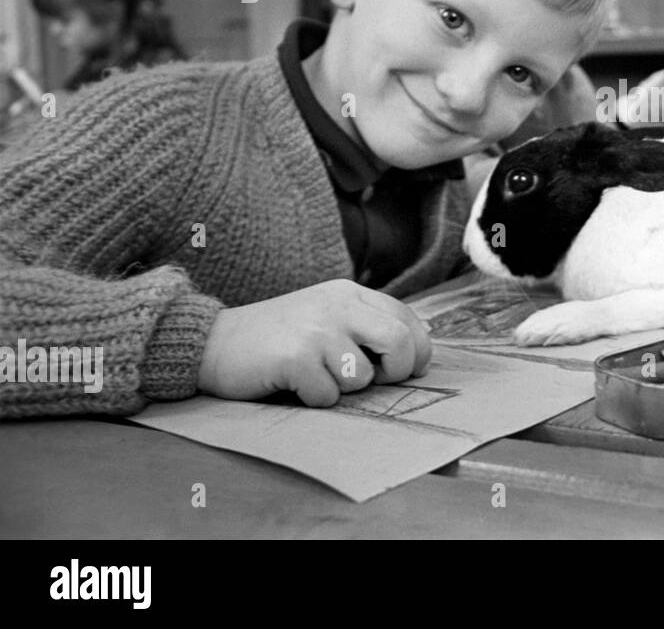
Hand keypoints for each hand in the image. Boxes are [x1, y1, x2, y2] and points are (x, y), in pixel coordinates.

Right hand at [197, 279, 432, 406]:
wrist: (215, 342)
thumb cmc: (279, 337)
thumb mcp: (327, 316)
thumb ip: (367, 324)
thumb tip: (419, 350)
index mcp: (350, 294)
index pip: (407, 319)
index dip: (417, 350)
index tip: (408, 369)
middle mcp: (338, 306)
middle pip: (400, 342)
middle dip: (397, 371)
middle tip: (374, 380)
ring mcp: (317, 330)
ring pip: (361, 377)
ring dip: (343, 389)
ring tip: (316, 375)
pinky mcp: (295, 357)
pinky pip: (328, 395)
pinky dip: (314, 399)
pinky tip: (294, 383)